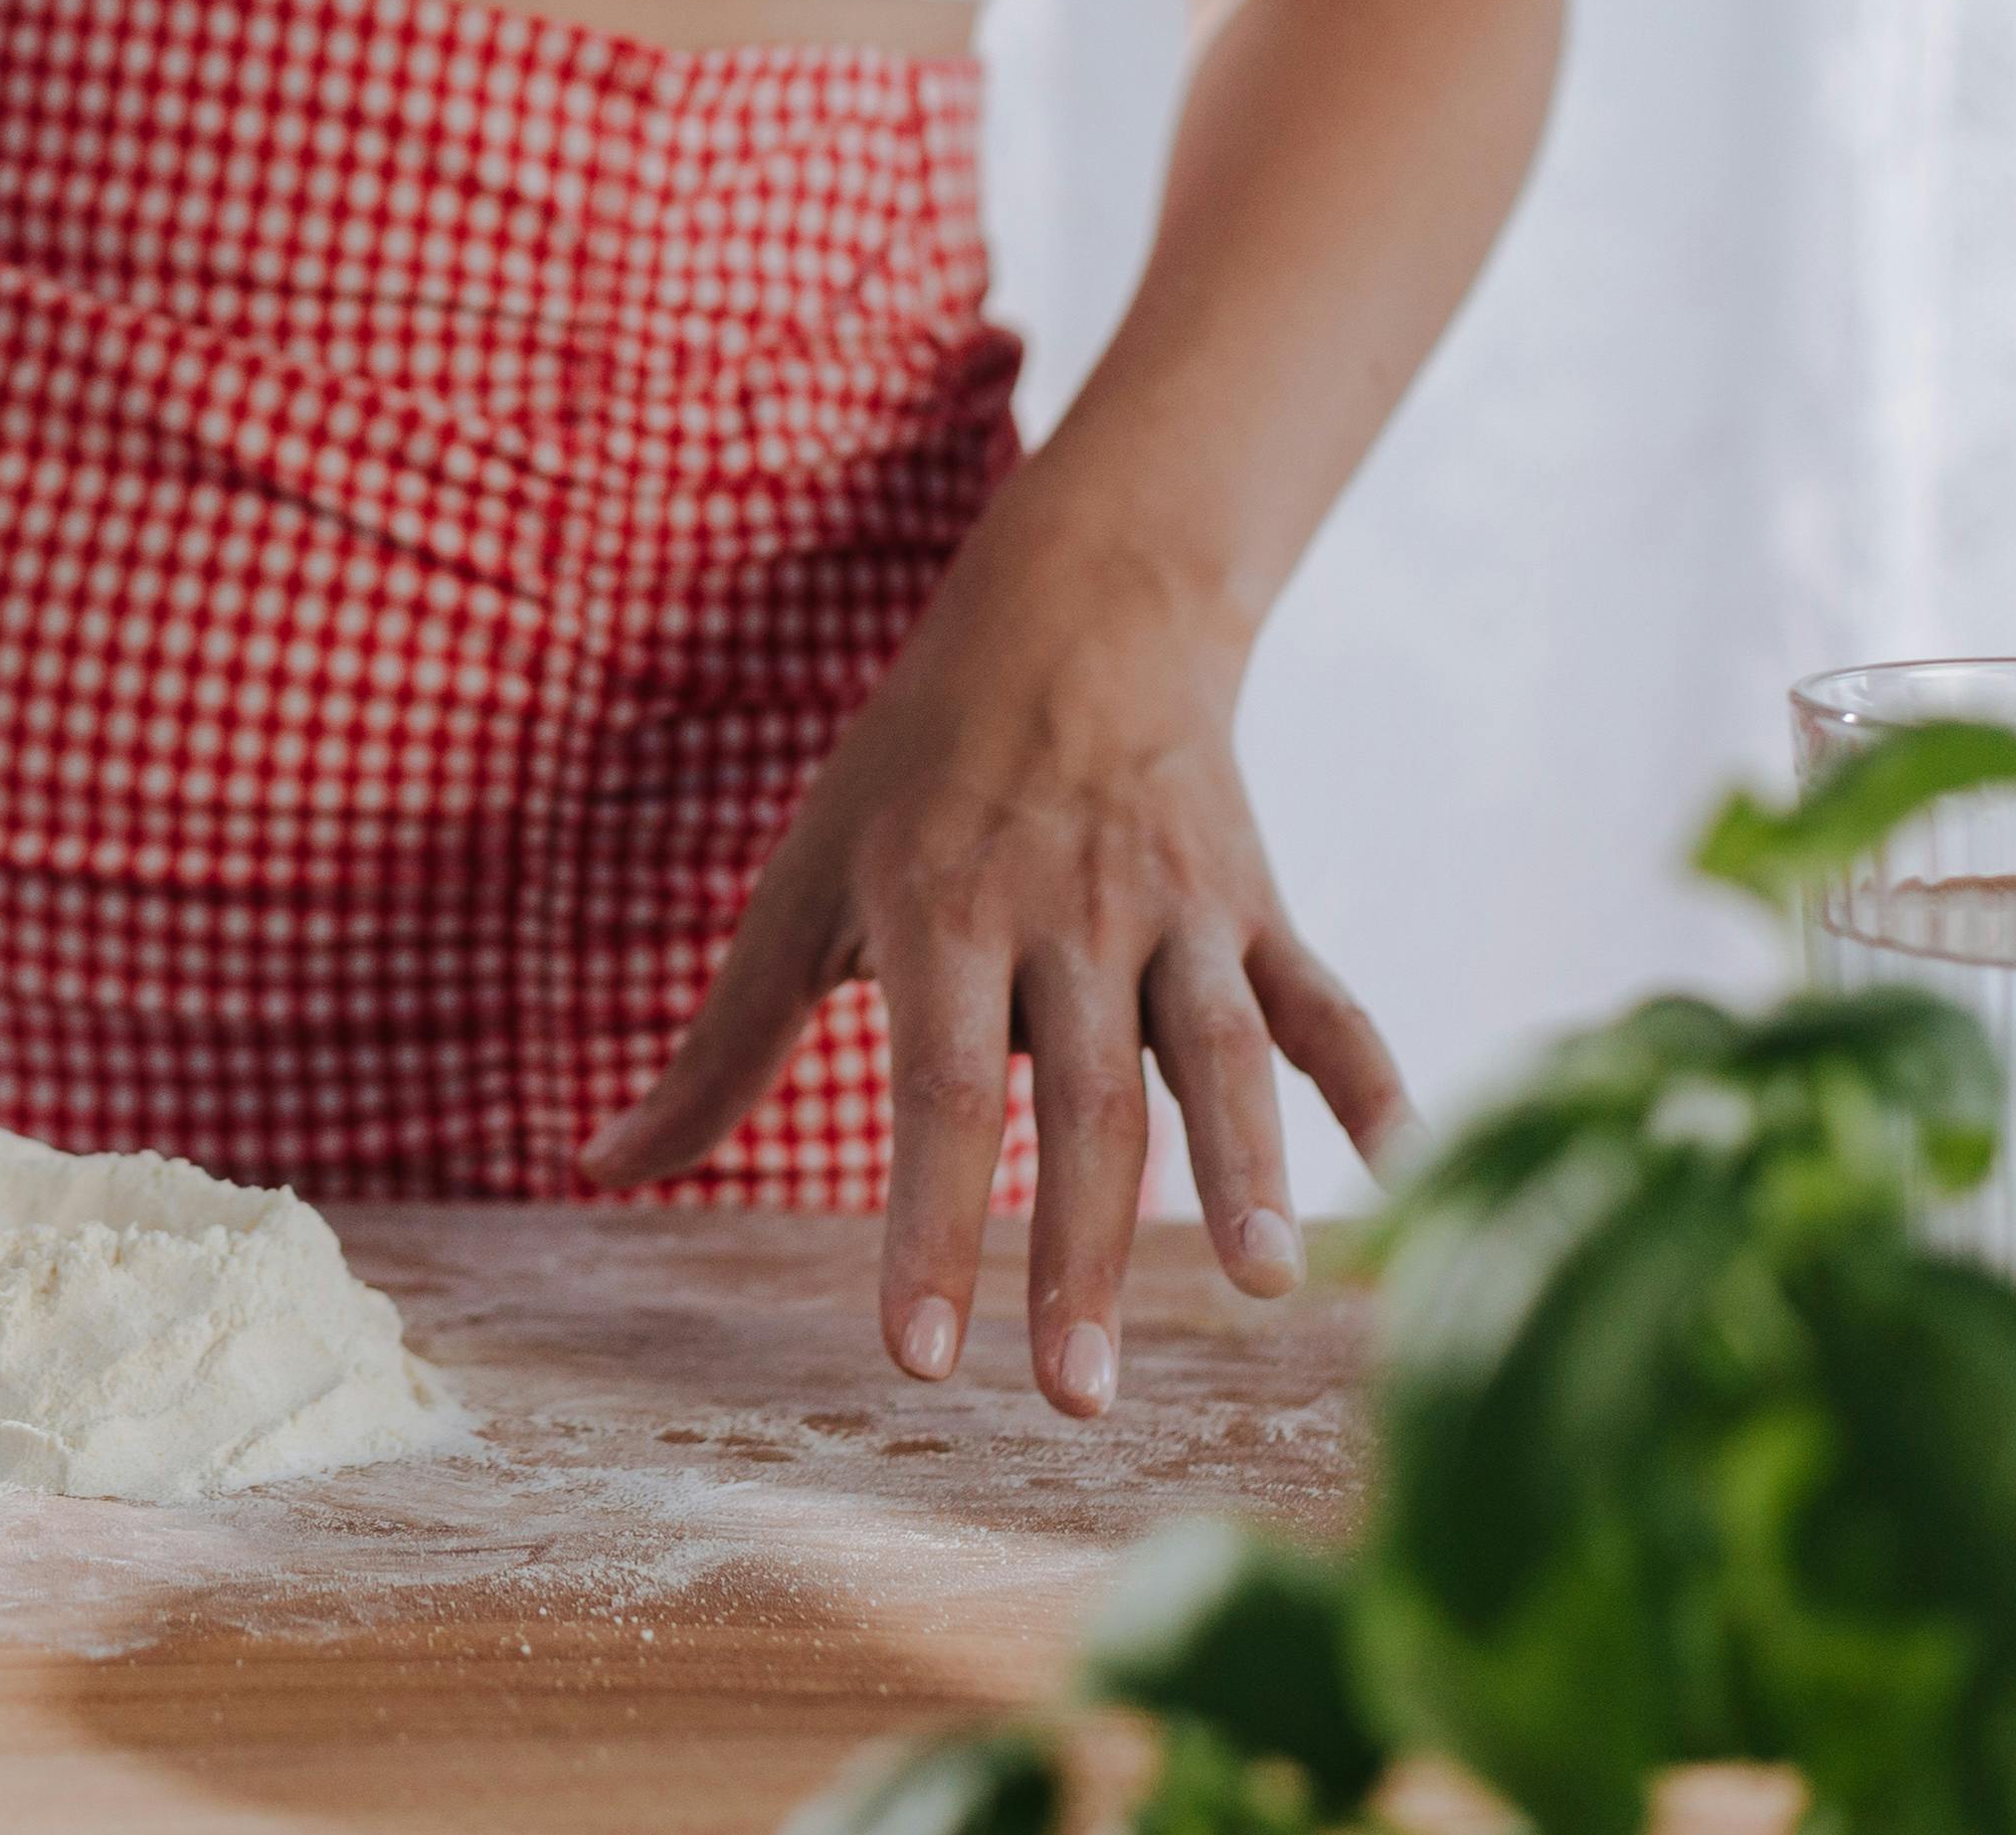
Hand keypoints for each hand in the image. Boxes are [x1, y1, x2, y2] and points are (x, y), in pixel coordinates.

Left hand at [578, 538, 1407, 1416]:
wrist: (1074, 613)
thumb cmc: (910, 774)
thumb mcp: (799, 888)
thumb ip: (721, 1049)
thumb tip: (604, 1170)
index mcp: (943, 919)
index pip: (935, 1098)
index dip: (928, 1227)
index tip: (918, 1357)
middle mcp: (1068, 915)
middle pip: (1084, 1104)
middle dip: (1084, 1256)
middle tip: (1078, 1402)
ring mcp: (1178, 910)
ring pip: (1218, 1055)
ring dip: (1248, 1171)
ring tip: (1264, 1288)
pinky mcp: (1259, 905)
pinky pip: (1323, 1001)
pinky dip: (1373, 1081)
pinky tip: (1411, 1171)